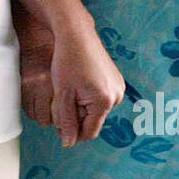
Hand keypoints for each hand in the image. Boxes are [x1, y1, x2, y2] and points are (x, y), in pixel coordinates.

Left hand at [18, 11, 124, 147]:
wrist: (77, 34)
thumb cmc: (67, 61)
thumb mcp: (63, 94)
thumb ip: (66, 120)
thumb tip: (68, 144)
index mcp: (104, 101)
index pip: (89, 131)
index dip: (73, 133)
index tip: (59, 127)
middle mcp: (117, 96)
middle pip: (93, 121)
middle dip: (77, 117)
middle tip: (61, 103)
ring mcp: (119, 87)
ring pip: (97, 110)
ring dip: (82, 107)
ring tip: (69, 91)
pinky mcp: (117, 80)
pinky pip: (102, 99)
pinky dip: (89, 97)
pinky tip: (78, 84)